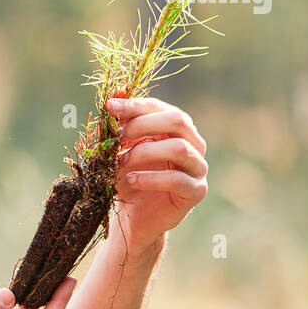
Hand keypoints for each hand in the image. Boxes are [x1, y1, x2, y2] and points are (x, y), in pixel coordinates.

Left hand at [105, 91, 208, 249]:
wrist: (135, 217)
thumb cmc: (129, 178)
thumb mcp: (120, 150)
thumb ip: (120, 124)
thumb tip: (115, 91)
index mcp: (175, 129)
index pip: (160, 107)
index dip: (135, 105)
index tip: (109, 107)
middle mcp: (193, 144)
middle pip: (177, 120)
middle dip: (142, 125)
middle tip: (116, 137)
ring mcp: (198, 168)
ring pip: (180, 148)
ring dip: (144, 151)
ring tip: (119, 161)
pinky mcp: (196, 191)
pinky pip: (179, 180)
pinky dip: (151, 178)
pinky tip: (130, 180)